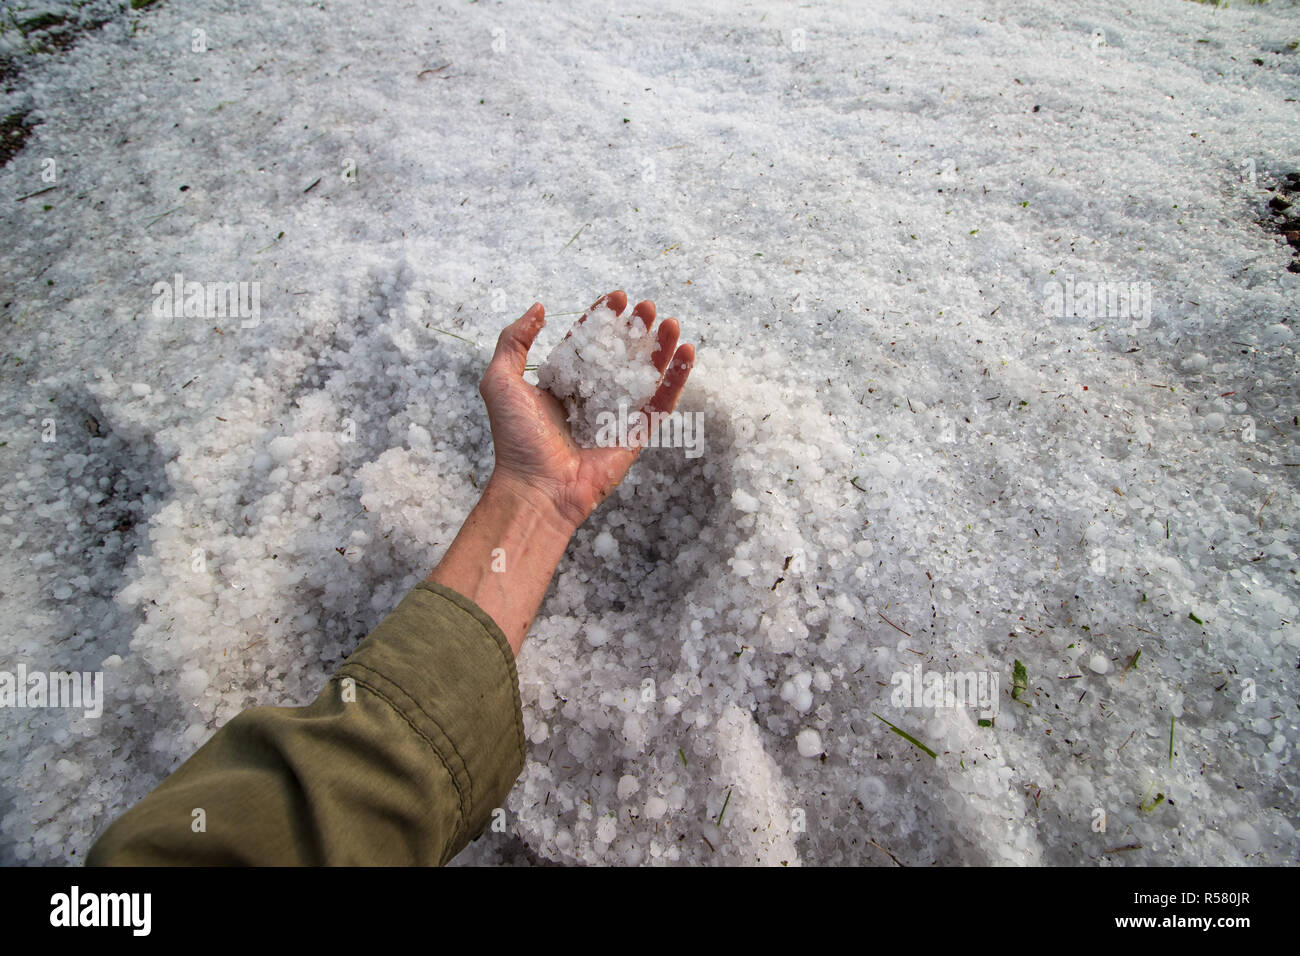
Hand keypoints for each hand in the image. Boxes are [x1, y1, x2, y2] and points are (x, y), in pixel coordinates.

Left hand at [479, 290, 693, 531]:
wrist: (536, 487)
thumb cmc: (515, 438)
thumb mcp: (501, 380)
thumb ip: (514, 341)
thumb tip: (539, 308)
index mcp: (562, 383)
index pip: (588, 342)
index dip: (604, 318)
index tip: (619, 296)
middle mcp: (590, 396)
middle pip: (621, 354)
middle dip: (636, 328)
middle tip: (648, 306)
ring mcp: (615, 416)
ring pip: (645, 375)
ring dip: (661, 348)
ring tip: (673, 323)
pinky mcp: (635, 436)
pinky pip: (661, 404)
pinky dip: (676, 380)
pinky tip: (687, 354)